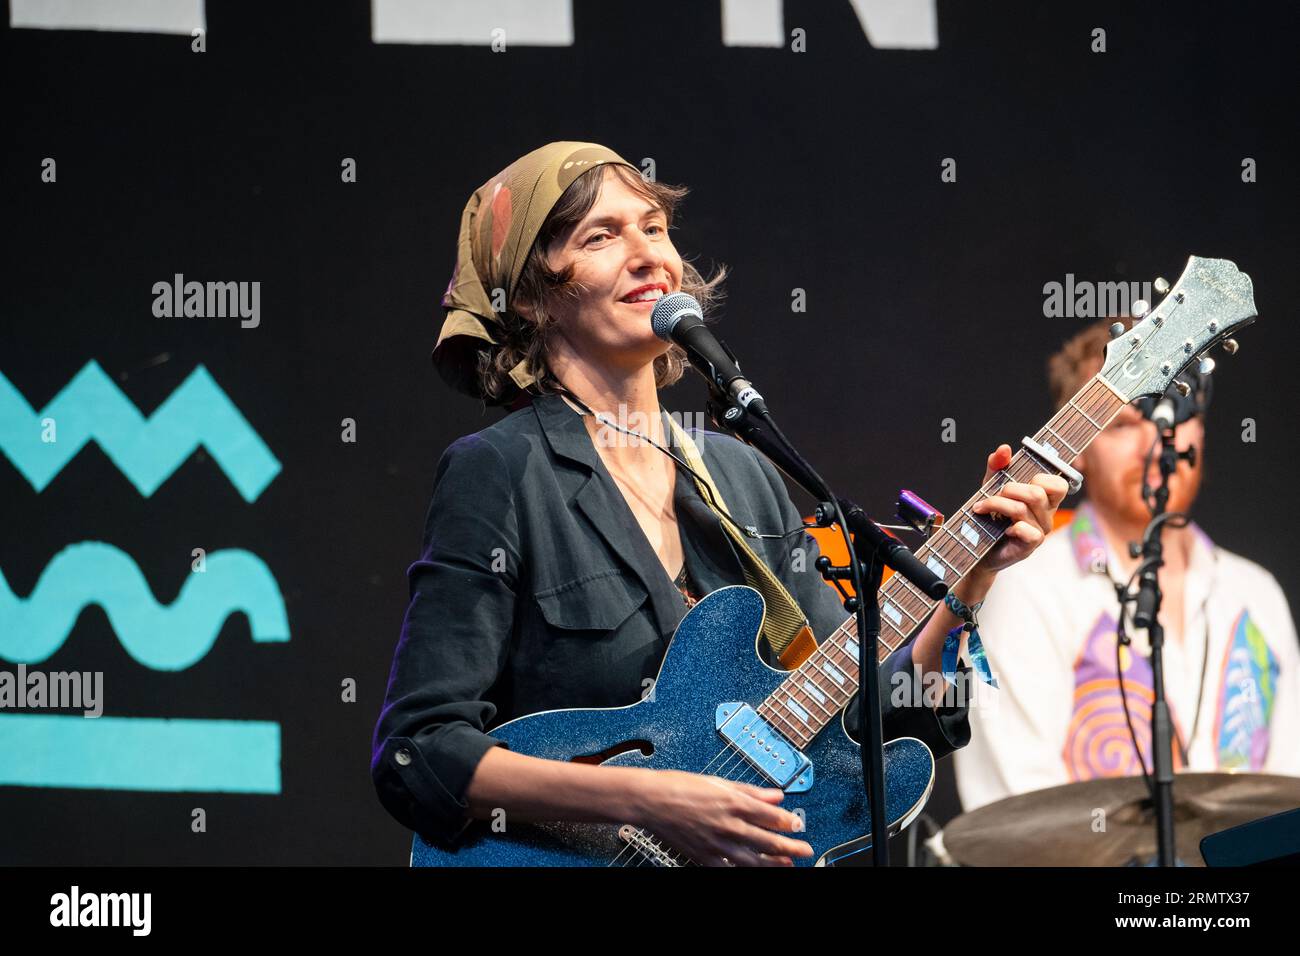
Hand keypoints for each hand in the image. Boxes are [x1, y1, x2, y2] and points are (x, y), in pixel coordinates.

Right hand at [631, 769, 813, 866]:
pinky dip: (743, 872)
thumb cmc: (679, 786)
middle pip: (768, 840)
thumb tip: (774, 794)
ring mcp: (717, 843)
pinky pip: (728, 869)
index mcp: (734, 802)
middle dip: (791, 847)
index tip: (799, 826)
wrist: (651, 800)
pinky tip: (753, 871)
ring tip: (788, 865)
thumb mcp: (718, 781)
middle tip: (806, 850)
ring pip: (753, 859)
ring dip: (774, 863)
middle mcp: (729, 824)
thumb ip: (750, 790)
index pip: (771, 816)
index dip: (789, 822)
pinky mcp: (704, 857)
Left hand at [970, 444, 1069, 575]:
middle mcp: (1046, 515)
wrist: (976, 546)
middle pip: (1037, 493)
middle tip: (994, 495)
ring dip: (997, 504)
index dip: (1040, 478)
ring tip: (983, 508)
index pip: (1059, 484)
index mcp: (1044, 500)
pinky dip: (1010, 527)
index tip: (1020, 480)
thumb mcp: (991, 486)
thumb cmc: (990, 515)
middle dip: (1009, 489)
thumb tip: (1004, 449)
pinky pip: (1027, 531)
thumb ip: (998, 466)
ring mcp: (1040, 532)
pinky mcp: (1030, 547)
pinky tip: (1001, 529)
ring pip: (1023, 509)